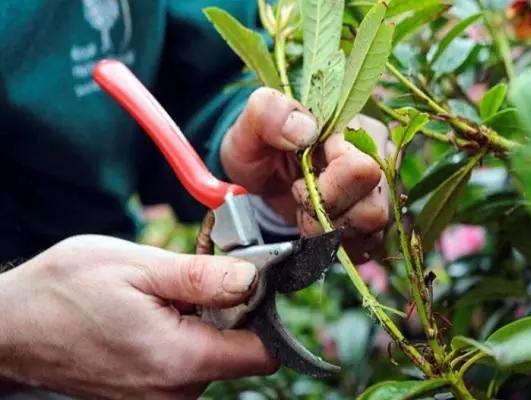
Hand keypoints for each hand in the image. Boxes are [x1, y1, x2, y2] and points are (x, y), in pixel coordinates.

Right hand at [0, 235, 277, 398]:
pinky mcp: (146, 395)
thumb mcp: (138, 268)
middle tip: (185, 284)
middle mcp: (175, 393)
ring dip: (197, 324)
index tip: (244, 284)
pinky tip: (148, 317)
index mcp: (180, 361)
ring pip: (210, 357)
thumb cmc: (65, 292)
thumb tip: (252, 279)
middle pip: (236, 353)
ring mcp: (159, 399)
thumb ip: (202, 278)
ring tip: (158, 299)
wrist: (10, 328)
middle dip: (224, 314)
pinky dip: (178, 338)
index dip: (262, 313)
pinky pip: (183, 365)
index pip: (261, 353)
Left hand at [220, 88, 391, 261]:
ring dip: (329, 231)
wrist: (260, 177)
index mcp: (355, 128)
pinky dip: (335, 244)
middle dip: (324, 214)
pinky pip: (367, 246)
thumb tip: (306, 129)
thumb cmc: (258, 148)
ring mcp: (380, 192)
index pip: (360, 170)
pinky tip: (316, 227)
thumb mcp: (250, 126)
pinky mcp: (374, 222)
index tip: (297, 178)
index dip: (323, 186)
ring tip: (306, 212)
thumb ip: (269, 114)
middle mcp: (379, 159)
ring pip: (372, 229)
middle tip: (299, 198)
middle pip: (372, 208)